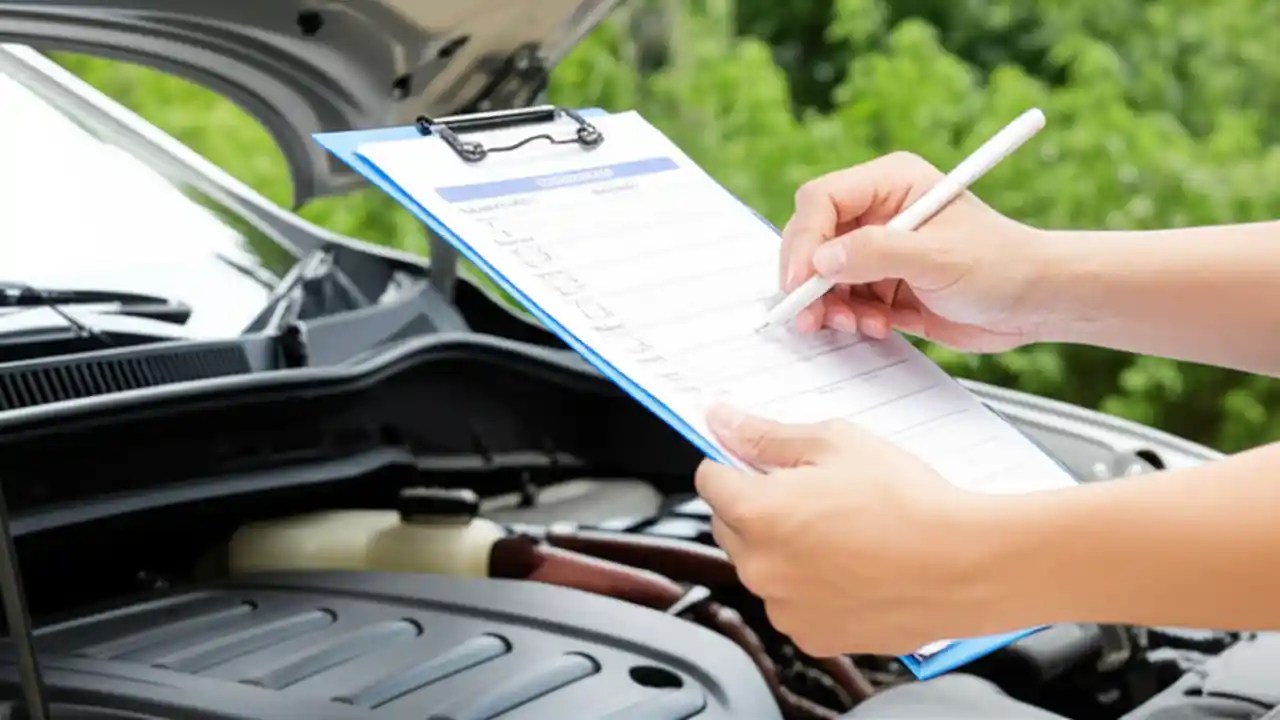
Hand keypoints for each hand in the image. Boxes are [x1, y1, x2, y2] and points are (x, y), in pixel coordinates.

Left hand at [694, 404, 1011, 656]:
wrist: (964, 564)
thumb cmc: (907, 500)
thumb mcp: (835, 442)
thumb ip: (767, 435)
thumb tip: (722, 420)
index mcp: (757, 514)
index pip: (709, 481)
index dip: (731, 463)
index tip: (752, 460)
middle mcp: (760, 567)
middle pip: (731, 526)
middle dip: (757, 506)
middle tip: (811, 491)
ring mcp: (785, 608)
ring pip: (763, 567)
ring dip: (783, 548)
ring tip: (841, 530)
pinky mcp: (814, 636)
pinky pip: (794, 602)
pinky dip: (810, 586)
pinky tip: (852, 566)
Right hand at [780, 152, 1056, 351]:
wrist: (1035, 303)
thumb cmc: (1002, 265)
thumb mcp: (939, 257)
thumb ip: (876, 254)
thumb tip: (820, 262)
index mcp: (891, 183)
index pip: (822, 200)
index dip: (804, 240)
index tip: (800, 280)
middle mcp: (878, 213)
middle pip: (813, 239)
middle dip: (808, 280)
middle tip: (808, 315)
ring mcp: (878, 251)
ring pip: (822, 276)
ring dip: (828, 305)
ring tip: (854, 324)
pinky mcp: (882, 285)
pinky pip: (843, 300)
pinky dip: (849, 319)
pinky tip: (878, 327)